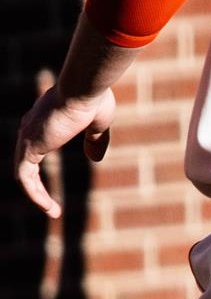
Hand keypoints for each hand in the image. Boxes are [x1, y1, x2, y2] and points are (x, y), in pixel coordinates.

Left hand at [14, 84, 112, 218]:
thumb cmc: (93, 99)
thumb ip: (95, 141)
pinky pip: (25, 178)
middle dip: (36, 184)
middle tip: (49, 204)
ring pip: (24, 174)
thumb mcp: (98, 123)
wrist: (83, 87)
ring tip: (53, 211)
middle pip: (25, 162)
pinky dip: (35, 195)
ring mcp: (27, 137)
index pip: (35, 146)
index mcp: (43, 120)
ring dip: (37, 194)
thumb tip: (95, 160)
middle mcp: (30, 128)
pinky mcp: (29, 148)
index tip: (54, 175)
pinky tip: (51, 208)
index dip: (42, 163)